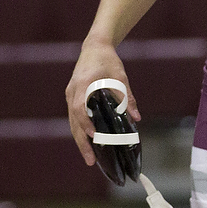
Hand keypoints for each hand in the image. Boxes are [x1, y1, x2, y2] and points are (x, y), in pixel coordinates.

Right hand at [66, 39, 138, 165]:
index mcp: (83, 84)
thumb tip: (136, 117)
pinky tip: (88, 142)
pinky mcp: (73, 97)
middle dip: (82, 142)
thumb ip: (126, 96)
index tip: (93, 135)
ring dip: (80, 140)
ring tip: (90, 158)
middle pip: (74, 121)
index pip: (79, 108)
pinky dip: (80, 130)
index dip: (85, 123)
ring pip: (72, 122)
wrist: (94, 46)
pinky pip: (74, 117)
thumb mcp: (120, 76)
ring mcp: (71, 95)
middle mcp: (72, 92)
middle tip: (91, 161)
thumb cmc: (107, 59)